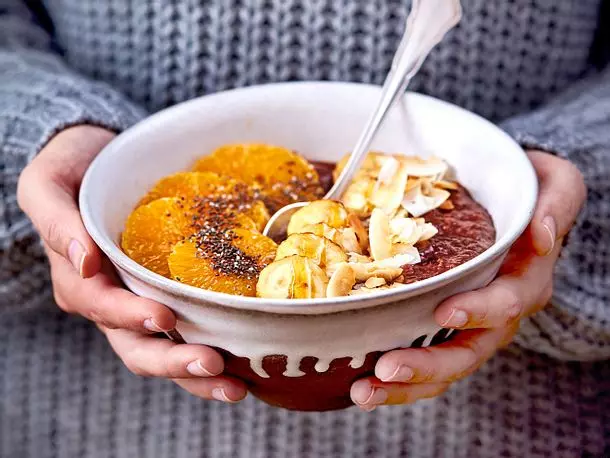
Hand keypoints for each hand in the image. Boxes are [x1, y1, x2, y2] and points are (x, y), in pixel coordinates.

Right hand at [17, 126, 246, 402]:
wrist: (101, 164)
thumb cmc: (73, 169)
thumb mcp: (48, 184)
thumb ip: (56, 220)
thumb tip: (83, 260)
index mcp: (79, 281)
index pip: (102, 306)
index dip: (129, 315)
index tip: (163, 317)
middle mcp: (110, 302)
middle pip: (137, 347)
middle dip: (174, 362)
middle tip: (213, 365)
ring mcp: (140, 305)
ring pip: (165, 351)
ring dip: (197, 374)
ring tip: (236, 386)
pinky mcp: (167, 297)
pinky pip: (186, 332)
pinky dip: (212, 349)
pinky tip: (242, 363)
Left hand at [351, 151, 585, 410]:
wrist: (511, 208)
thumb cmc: (525, 191)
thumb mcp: (554, 183)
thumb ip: (555, 203)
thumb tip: (541, 233)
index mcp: (525, 279)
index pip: (506, 301)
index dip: (479, 310)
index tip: (445, 312)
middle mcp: (500, 312)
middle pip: (470, 350)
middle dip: (428, 364)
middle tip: (386, 370)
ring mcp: (473, 327)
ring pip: (445, 367)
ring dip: (405, 385)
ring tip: (364, 393)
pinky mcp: (448, 329)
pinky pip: (427, 359)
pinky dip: (398, 380)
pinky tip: (361, 385)